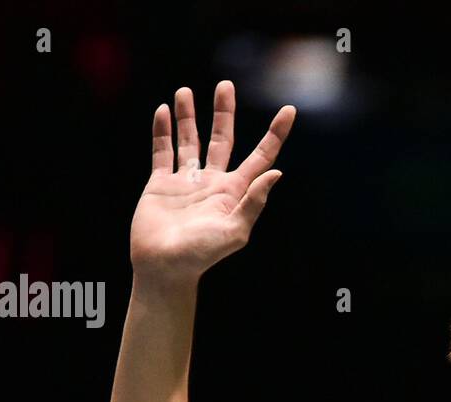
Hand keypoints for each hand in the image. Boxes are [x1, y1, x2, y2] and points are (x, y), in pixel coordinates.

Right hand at [130, 81, 295, 283]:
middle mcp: (213, 182)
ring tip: (185, 91)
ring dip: (187, 116)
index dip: (276, 134)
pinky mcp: (161, 185)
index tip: (289, 110)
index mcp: (235, 191)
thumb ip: (255, 201)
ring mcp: (187, 182)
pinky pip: (162, 152)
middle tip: (225, 85)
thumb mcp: (235, 231)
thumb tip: (276, 172)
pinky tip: (163, 110)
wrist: (164, 267)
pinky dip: (162, 132)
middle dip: (224, 112)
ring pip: (189, 140)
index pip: (261, 156)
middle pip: (222, 139)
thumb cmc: (201, 255)